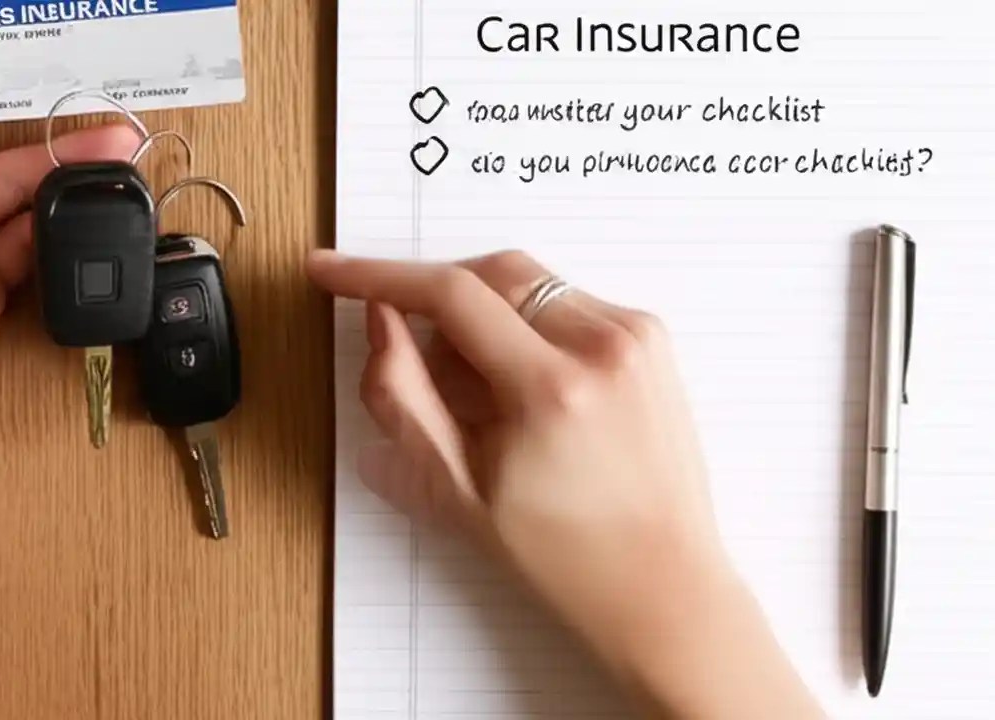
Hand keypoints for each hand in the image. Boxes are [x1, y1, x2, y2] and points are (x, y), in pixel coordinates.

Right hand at [308, 249, 822, 717]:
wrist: (662, 587)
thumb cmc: (563, 558)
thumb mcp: (456, 491)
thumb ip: (403, 396)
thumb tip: (378, 318)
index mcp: (553, 390)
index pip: (450, 294)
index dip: (376, 274)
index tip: (332, 271)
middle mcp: (604, 347)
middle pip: (490, 273)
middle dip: (436, 299)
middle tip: (419, 361)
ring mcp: (637, 337)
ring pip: (528, 284)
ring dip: (484, 317)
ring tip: (485, 397)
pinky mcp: (651, 339)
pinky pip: (567, 302)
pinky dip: (528, 328)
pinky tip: (527, 390)